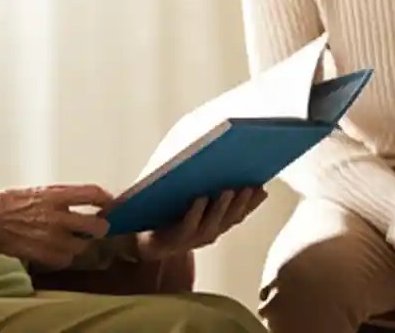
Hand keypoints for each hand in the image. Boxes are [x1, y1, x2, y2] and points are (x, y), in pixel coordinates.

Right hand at [0, 184, 112, 268]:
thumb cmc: (12, 203)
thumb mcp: (40, 190)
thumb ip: (64, 196)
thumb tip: (87, 199)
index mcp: (56, 196)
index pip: (93, 194)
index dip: (106, 199)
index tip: (109, 203)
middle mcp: (57, 217)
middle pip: (96, 226)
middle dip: (101, 227)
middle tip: (99, 226)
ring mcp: (52, 239)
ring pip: (83, 245)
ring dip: (81, 242)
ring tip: (72, 238)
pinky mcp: (45, 255)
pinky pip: (67, 258)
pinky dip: (65, 255)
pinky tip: (57, 247)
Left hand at [135, 188, 266, 261]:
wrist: (130, 234)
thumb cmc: (160, 209)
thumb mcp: (184, 193)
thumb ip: (202, 181)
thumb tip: (219, 154)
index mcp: (212, 224)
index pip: (238, 214)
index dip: (252, 203)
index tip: (264, 186)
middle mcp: (204, 234)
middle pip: (228, 220)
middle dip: (242, 203)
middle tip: (251, 185)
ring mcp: (188, 240)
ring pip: (211, 226)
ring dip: (222, 208)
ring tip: (230, 189)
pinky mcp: (169, 242)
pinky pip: (185, 227)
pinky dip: (195, 213)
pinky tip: (200, 198)